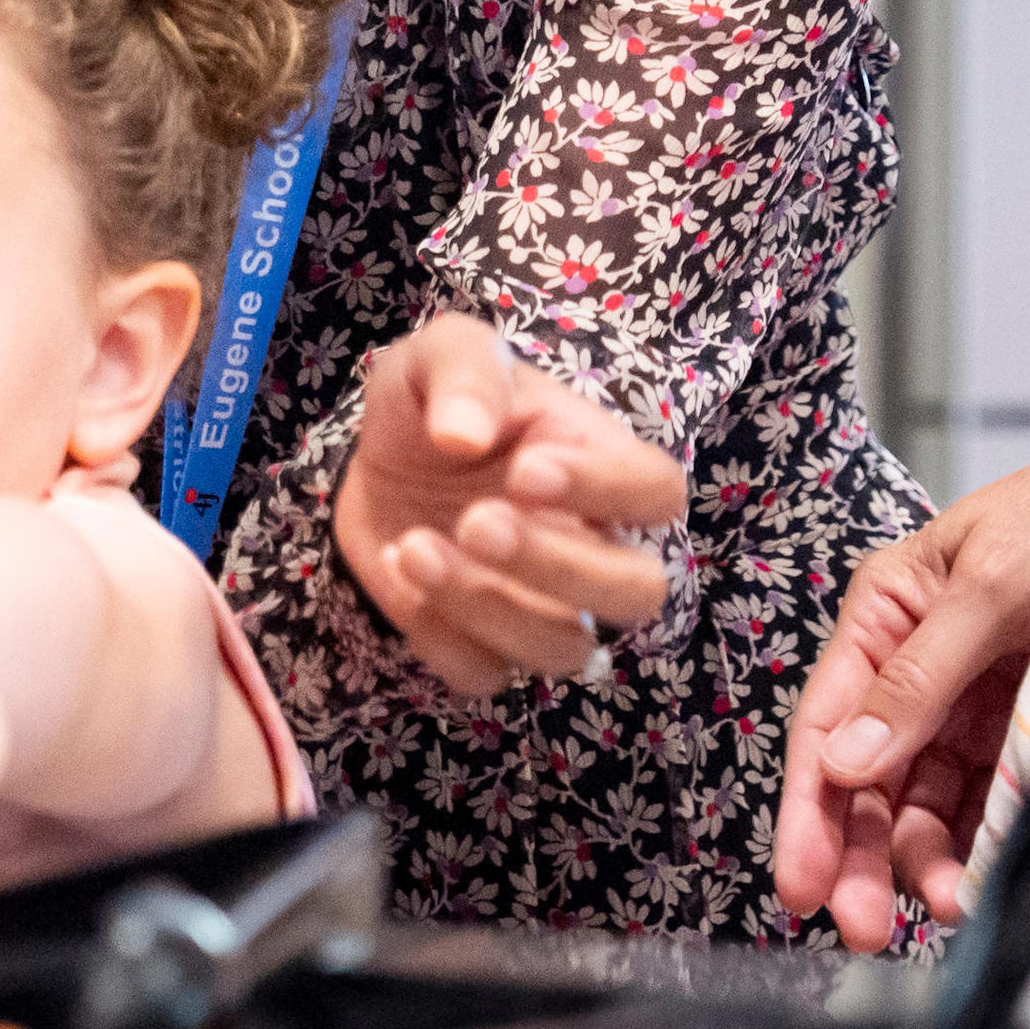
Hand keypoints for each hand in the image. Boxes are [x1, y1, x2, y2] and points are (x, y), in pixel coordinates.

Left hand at [333, 315, 686, 698]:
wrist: (372, 460)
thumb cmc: (433, 402)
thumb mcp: (440, 354)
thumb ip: (465, 369)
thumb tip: (464, 434)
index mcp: (601, 464)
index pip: (656, 492)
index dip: (608, 490)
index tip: (525, 467)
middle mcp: (591, 545)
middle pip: (637, 592)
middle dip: (559, 567)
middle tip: (475, 521)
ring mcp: (543, 606)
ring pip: (566, 650)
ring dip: (489, 608)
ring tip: (414, 546)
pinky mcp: (486, 645)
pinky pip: (487, 675)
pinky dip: (441, 639)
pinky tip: (400, 575)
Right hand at [770, 434, 1029, 948]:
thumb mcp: (990, 586)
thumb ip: (918, 676)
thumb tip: (845, 759)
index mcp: (887, 613)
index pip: (826, 722)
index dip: (809, 809)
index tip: (804, 886)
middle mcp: (919, 664)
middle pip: (869, 777)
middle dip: (860, 853)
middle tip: (861, 925)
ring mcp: (975, 702)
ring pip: (926, 801)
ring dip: (924, 859)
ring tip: (949, 905)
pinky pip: (991, 799)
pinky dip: (981, 843)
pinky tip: (983, 879)